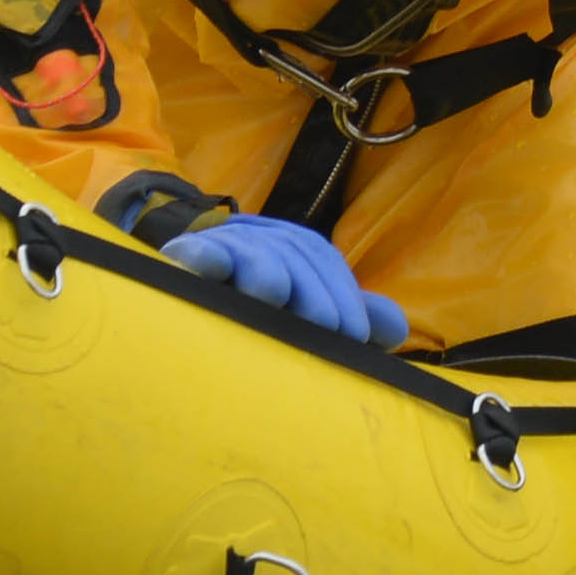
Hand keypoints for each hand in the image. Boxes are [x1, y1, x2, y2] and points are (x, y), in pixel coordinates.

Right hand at [163, 214, 408, 347]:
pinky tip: (210, 268)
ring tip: (273, 296)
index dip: (342, 291)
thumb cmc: (257, 322)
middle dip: (313, 290)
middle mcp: (257, 240)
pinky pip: (197, 250)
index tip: (353, 334)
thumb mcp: (307, 318)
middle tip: (325, 329)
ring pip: (251, 248)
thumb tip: (396, 327)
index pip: (319, 256)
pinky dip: (205, 255)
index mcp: (287, 248)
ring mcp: (219, 245)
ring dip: (266, 269)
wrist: (180, 315)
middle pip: (291, 250)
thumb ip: (350, 319)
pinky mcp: (181, 257)